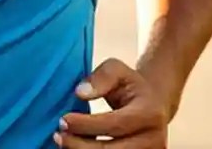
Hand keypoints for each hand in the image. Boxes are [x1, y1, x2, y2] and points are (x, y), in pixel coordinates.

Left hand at [53, 58, 169, 147]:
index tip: (63, 120)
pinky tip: (76, 146)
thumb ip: (101, 77)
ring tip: (63, 141)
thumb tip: (80, 93)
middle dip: (80, 145)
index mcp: (149, 114)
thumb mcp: (118, 70)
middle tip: (58, 135)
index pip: (115, 124)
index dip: (87, 125)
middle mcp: (153, 139)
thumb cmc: (130, 85)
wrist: (154, 103)